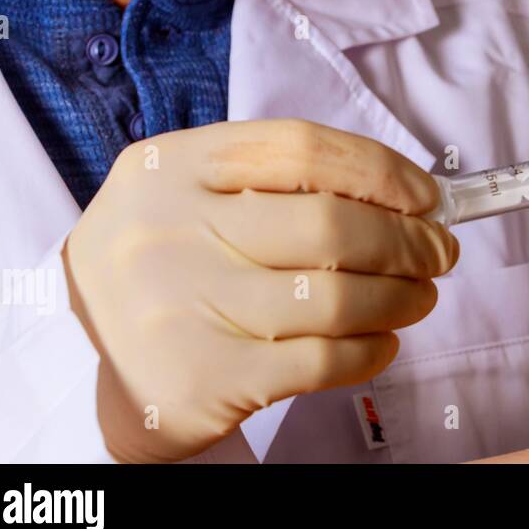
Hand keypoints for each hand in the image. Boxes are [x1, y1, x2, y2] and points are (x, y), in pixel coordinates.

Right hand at [64, 119, 457, 462]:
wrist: (91, 364)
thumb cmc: (172, 262)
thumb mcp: (194, 194)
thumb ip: (281, 180)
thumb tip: (408, 197)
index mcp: (170, 166)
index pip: (303, 148)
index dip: (382, 170)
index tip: (427, 197)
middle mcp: (169, 230)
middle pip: (329, 224)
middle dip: (407, 241)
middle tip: (438, 253)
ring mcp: (185, 307)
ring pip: (336, 298)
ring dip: (401, 297)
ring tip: (418, 296)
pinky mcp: (206, 379)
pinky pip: (323, 359)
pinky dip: (371, 349)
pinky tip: (382, 341)